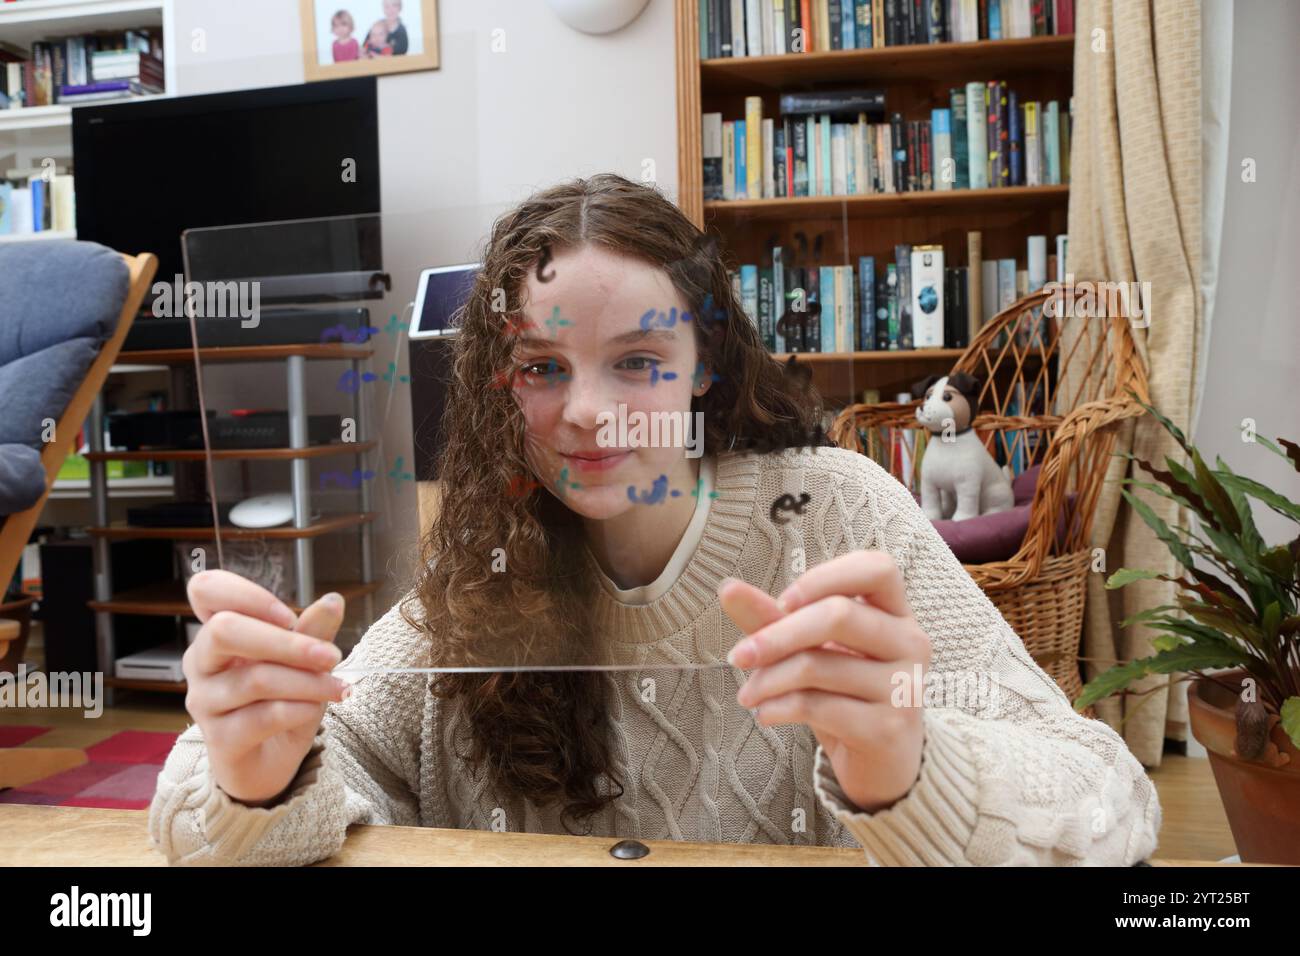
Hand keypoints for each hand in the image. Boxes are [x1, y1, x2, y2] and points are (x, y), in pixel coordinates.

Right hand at [182, 570, 348, 806]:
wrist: (268, 762)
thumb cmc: (280, 702)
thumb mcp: (302, 663)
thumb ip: (312, 632)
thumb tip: (333, 601)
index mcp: (217, 631)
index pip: (205, 589)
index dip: (245, 594)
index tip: (289, 615)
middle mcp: (201, 661)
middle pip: (225, 630)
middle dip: (287, 642)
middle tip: (331, 655)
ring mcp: (204, 701)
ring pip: (255, 679)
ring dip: (307, 682)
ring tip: (339, 687)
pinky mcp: (219, 738)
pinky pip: (263, 717)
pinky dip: (298, 709)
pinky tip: (316, 709)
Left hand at [718, 552, 929, 813]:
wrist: (881, 763)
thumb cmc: (846, 694)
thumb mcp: (813, 650)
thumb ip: (774, 618)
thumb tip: (727, 588)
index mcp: (897, 613)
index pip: (877, 568)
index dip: (825, 577)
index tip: (782, 601)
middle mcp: (911, 643)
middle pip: (839, 615)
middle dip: (777, 635)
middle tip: (738, 656)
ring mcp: (904, 686)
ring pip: (822, 666)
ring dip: (769, 679)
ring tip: (747, 695)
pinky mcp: (888, 728)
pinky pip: (821, 707)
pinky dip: (780, 708)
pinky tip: (764, 714)